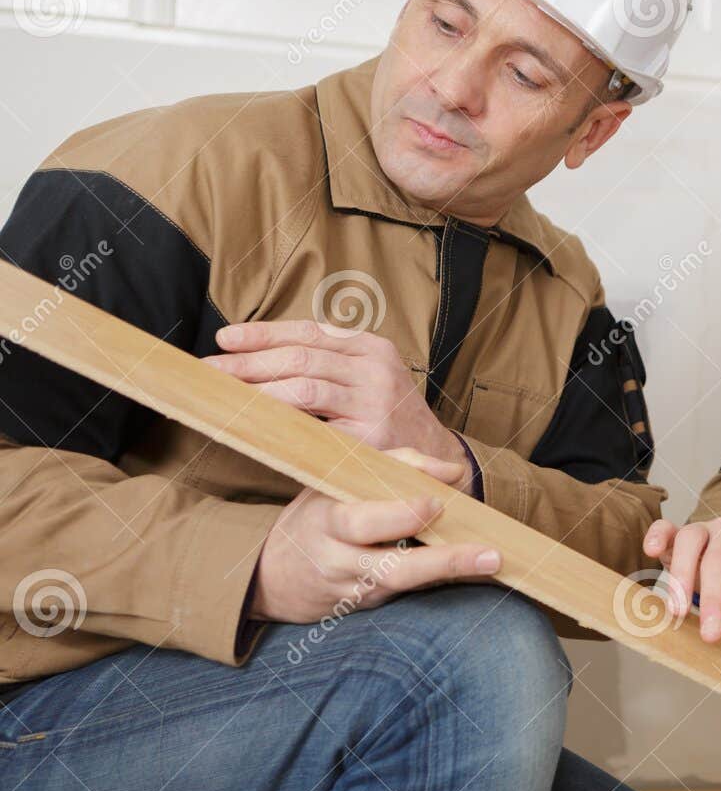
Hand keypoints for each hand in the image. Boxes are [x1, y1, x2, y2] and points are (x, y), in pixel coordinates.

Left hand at [204, 320, 470, 490]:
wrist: (438, 460)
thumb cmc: (389, 420)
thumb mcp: (370, 379)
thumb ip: (330, 365)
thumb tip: (262, 360)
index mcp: (372, 348)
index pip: (309, 331)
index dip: (264, 333)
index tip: (226, 338)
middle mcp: (375, 369)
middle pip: (300, 356)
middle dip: (250, 360)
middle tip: (211, 367)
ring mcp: (374, 402)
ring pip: (304, 385)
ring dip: (257, 387)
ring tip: (224, 390)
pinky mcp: (370, 436)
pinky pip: (315, 424)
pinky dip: (280, 420)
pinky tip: (255, 420)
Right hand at [250, 448, 501, 623]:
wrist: (269, 575)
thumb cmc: (315, 514)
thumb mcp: (339, 480)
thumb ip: (397, 465)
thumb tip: (452, 471)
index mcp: (326, 521)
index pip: (362, 523)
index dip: (400, 516)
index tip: (435, 504)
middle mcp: (339, 562)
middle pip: (393, 568)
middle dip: (444, 561)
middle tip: (490, 553)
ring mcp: (353, 591)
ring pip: (405, 587)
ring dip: (451, 575)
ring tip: (494, 563)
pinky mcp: (366, 608)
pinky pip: (407, 595)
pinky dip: (440, 582)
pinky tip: (476, 573)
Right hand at [642, 518, 720, 648]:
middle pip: (720, 558)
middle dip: (714, 598)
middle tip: (710, 636)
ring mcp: (703, 531)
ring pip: (691, 542)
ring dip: (682, 576)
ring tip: (678, 612)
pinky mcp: (677, 535)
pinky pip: (666, 527)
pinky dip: (657, 534)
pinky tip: (651, 551)